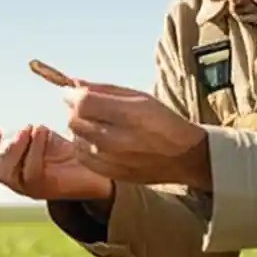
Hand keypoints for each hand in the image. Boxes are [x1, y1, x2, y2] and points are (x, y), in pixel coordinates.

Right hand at [0, 124, 113, 201]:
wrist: (101, 171)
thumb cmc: (71, 152)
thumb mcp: (45, 138)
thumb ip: (31, 130)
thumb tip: (27, 105)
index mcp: (14, 170)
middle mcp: (19, 182)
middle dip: (6, 146)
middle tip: (26, 127)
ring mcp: (32, 189)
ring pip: (8, 174)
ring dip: (18, 147)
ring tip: (37, 128)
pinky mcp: (47, 189)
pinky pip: (31, 173)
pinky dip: (34, 150)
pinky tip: (45, 133)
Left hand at [64, 82, 212, 190]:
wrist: (182, 157)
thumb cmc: (163, 122)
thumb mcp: (139, 97)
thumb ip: (104, 90)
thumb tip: (74, 84)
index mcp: (128, 115)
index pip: (82, 102)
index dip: (74, 94)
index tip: (75, 91)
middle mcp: (116, 139)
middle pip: (74, 120)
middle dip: (78, 110)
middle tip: (93, 109)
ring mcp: (109, 159)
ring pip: (75, 138)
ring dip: (82, 129)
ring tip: (102, 127)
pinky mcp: (107, 173)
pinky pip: (81, 156)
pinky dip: (85, 146)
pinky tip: (100, 142)